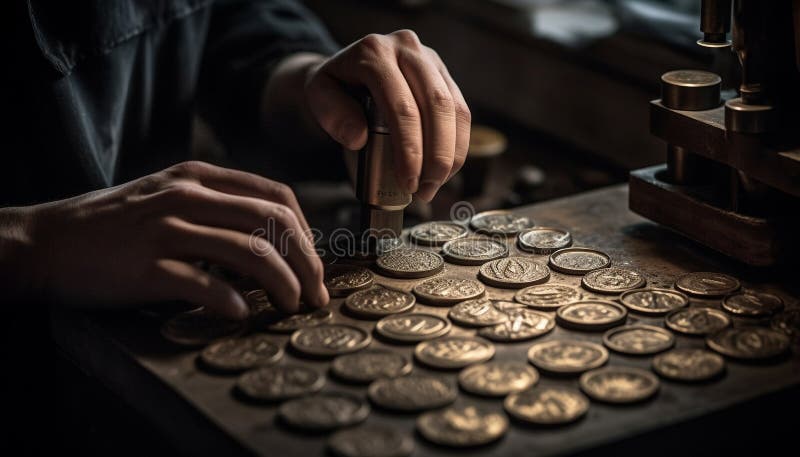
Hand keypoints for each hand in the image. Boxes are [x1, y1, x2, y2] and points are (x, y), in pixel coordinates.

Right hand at [1, 161, 327, 316]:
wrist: (47, 242)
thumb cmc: (115, 224)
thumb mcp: (168, 196)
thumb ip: (217, 207)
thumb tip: (273, 241)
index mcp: (199, 178)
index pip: (276, 196)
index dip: (306, 232)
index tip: (314, 263)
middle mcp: (187, 197)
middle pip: (272, 223)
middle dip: (307, 261)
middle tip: (317, 293)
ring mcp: (166, 230)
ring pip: (248, 252)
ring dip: (281, 284)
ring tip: (290, 306)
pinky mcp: (145, 266)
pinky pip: (204, 284)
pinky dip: (231, 301)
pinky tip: (242, 314)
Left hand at [305, 30, 470, 201]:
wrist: (346, 67)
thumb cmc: (334, 87)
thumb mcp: (317, 96)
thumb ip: (331, 115)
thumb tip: (358, 137)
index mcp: (374, 52)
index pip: (402, 107)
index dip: (410, 149)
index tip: (407, 181)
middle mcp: (407, 48)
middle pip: (436, 106)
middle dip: (437, 156)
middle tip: (424, 190)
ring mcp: (429, 59)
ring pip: (455, 109)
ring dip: (451, 154)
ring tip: (434, 185)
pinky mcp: (444, 73)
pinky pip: (462, 111)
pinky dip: (458, 145)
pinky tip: (445, 170)